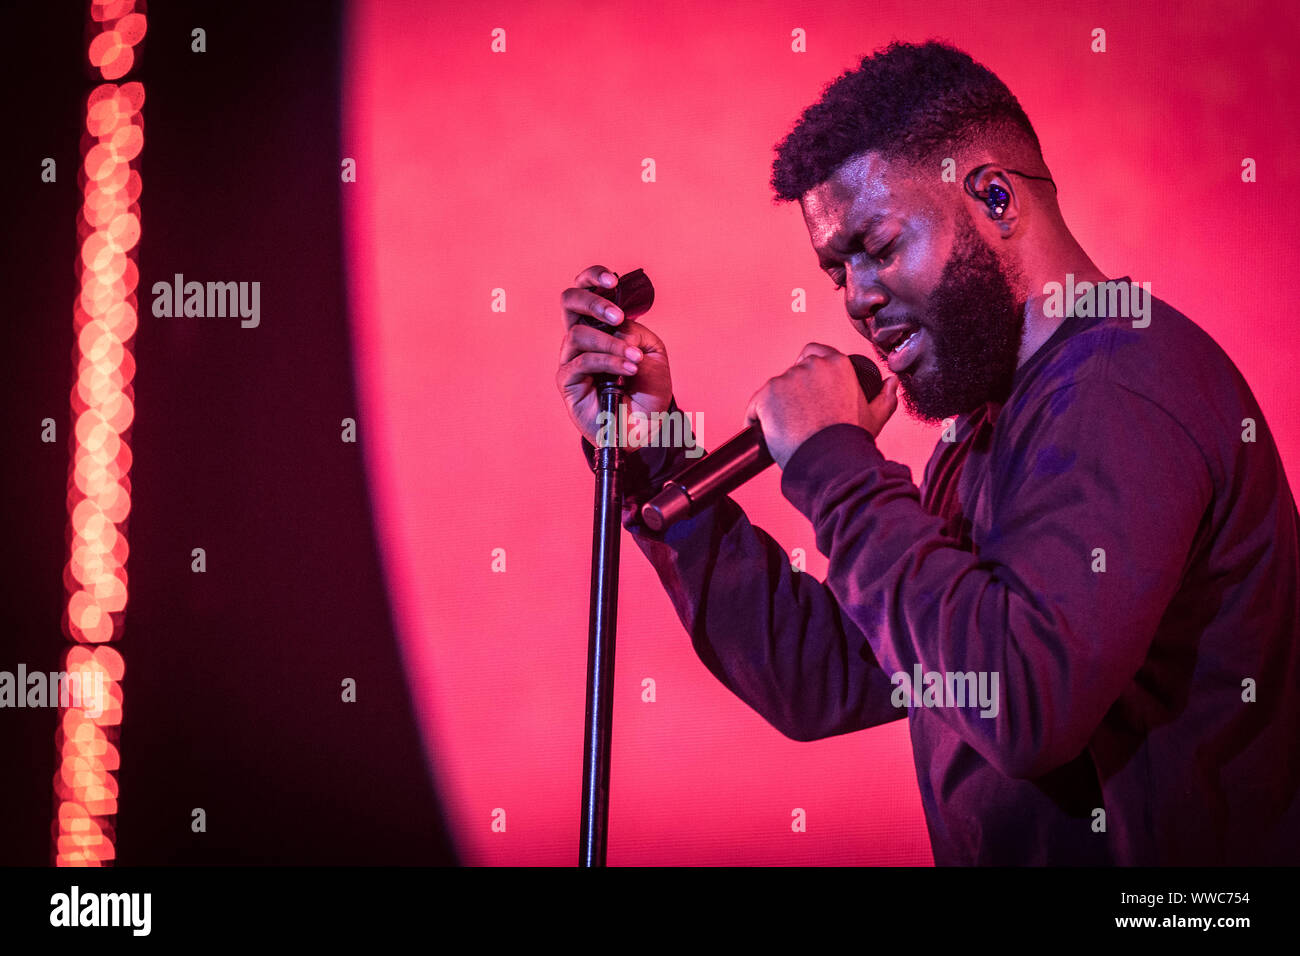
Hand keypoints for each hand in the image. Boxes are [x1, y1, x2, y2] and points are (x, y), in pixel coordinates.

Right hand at [557, 264, 672, 446]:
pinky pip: (582, 361)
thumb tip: (618, 329)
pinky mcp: (567, 381)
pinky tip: (628, 370)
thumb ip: (637, 333)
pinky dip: (608, 362)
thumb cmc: (647, 390)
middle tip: (617, 317)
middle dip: (593, 302)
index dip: (593, 277)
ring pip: (578, 334)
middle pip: (569, 301)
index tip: (612, 281)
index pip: (586, 289)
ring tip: (634, 360)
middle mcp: (582, 337)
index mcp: (600, 324)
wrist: (644, 428)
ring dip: (611, 344)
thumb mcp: (654, 353)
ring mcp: (572, 358)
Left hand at [744, 343, 898, 468]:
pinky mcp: (766, 395)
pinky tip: (766, 432)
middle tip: (799, 417)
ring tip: (787, 430)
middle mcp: (811, 365)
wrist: (829, 460)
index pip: (815, 352)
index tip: (809, 390)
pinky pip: (755, 405)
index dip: (809, 371)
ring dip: (777, 406)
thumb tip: (891, 382)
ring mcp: (786, 379)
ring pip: (775, 389)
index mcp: (837, 364)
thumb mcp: (875, 416)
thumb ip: (885, 396)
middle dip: (794, 392)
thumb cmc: (851, 440)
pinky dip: (756, 417)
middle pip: (793, 372)